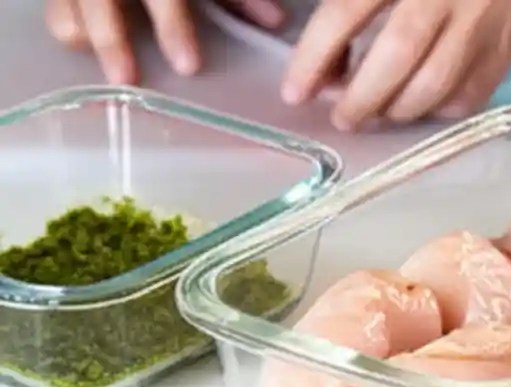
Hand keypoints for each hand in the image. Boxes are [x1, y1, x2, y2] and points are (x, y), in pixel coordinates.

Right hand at [46, 0, 284, 83]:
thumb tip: (275, 23)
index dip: (172, 27)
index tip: (187, 66)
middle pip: (101, 0)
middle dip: (112, 38)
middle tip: (127, 80)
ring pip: (72, 2)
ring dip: (85, 34)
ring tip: (101, 71)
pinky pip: (59, 5)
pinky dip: (68, 23)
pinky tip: (80, 45)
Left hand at [281, 0, 510, 131]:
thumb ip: (352, 4)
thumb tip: (325, 63)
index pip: (346, 13)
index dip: (314, 57)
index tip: (294, 92)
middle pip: (396, 58)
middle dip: (361, 99)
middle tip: (342, 118)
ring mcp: (479, 25)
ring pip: (434, 85)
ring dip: (397, 110)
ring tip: (378, 111)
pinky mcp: (505, 49)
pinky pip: (467, 95)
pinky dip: (437, 110)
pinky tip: (420, 103)